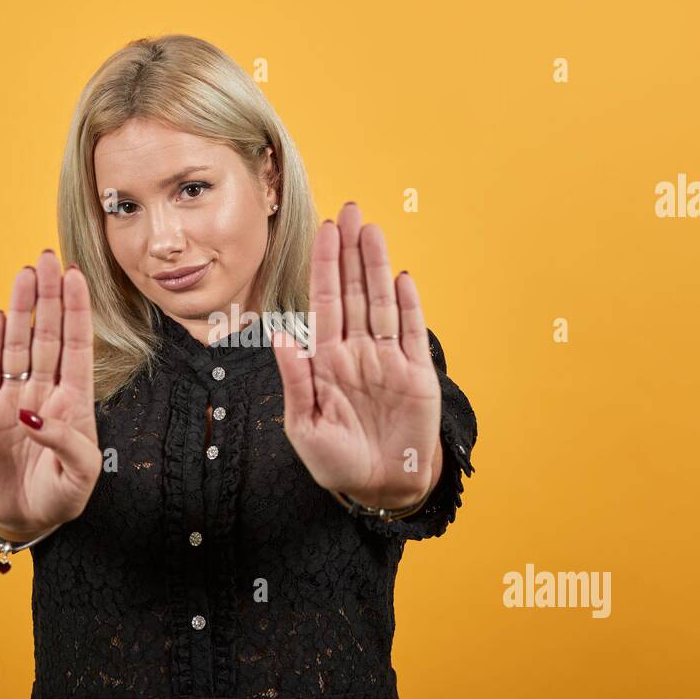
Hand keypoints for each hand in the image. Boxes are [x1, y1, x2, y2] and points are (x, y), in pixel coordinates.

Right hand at [0, 251, 101, 539]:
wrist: (24, 519)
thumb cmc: (59, 497)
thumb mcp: (79, 476)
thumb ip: (65, 443)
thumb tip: (32, 415)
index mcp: (74, 401)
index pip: (77, 346)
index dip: (76, 311)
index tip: (77, 277)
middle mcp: (44, 391)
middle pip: (47, 334)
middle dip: (49, 297)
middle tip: (47, 258)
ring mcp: (13, 398)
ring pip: (19, 344)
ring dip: (22, 309)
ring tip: (25, 273)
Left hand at [272, 202, 442, 508]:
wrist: (379, 489)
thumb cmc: (337, 462)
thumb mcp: (304, 426)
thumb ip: (296, 380)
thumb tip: (283, 336)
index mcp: (326, 360)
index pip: (325, 302)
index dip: (325, 265)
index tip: (324, 230)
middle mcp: (357, 352)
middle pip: (355, 291)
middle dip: (351, 251)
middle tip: (351, 209)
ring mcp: (388, 360)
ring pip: (382, 302)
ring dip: (377, 266)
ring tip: (373, 230)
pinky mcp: (416, 375)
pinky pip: (412, 333)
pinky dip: (409, 305)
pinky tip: (402, 276)